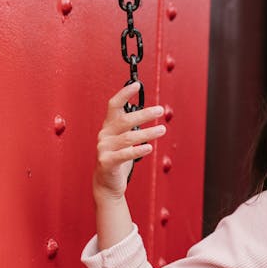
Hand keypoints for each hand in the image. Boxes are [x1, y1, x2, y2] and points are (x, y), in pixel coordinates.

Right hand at [93, 83, 166, 201]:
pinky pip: (124, 155)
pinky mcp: (107, 162)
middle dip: (144, 114)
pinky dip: (138, 150)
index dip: (124, 94)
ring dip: (148, 133)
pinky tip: (149, 147)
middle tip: (160, 110)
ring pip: (129, 137)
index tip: (136, 84)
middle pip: (125, 120)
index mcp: (108, 126)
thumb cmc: (118, 158)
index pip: (114, 105)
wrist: (107, 182)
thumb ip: (130, 126)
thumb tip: (147, 111)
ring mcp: (104, 148)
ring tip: (162, 129)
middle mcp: (105, 135)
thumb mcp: (123, 139)